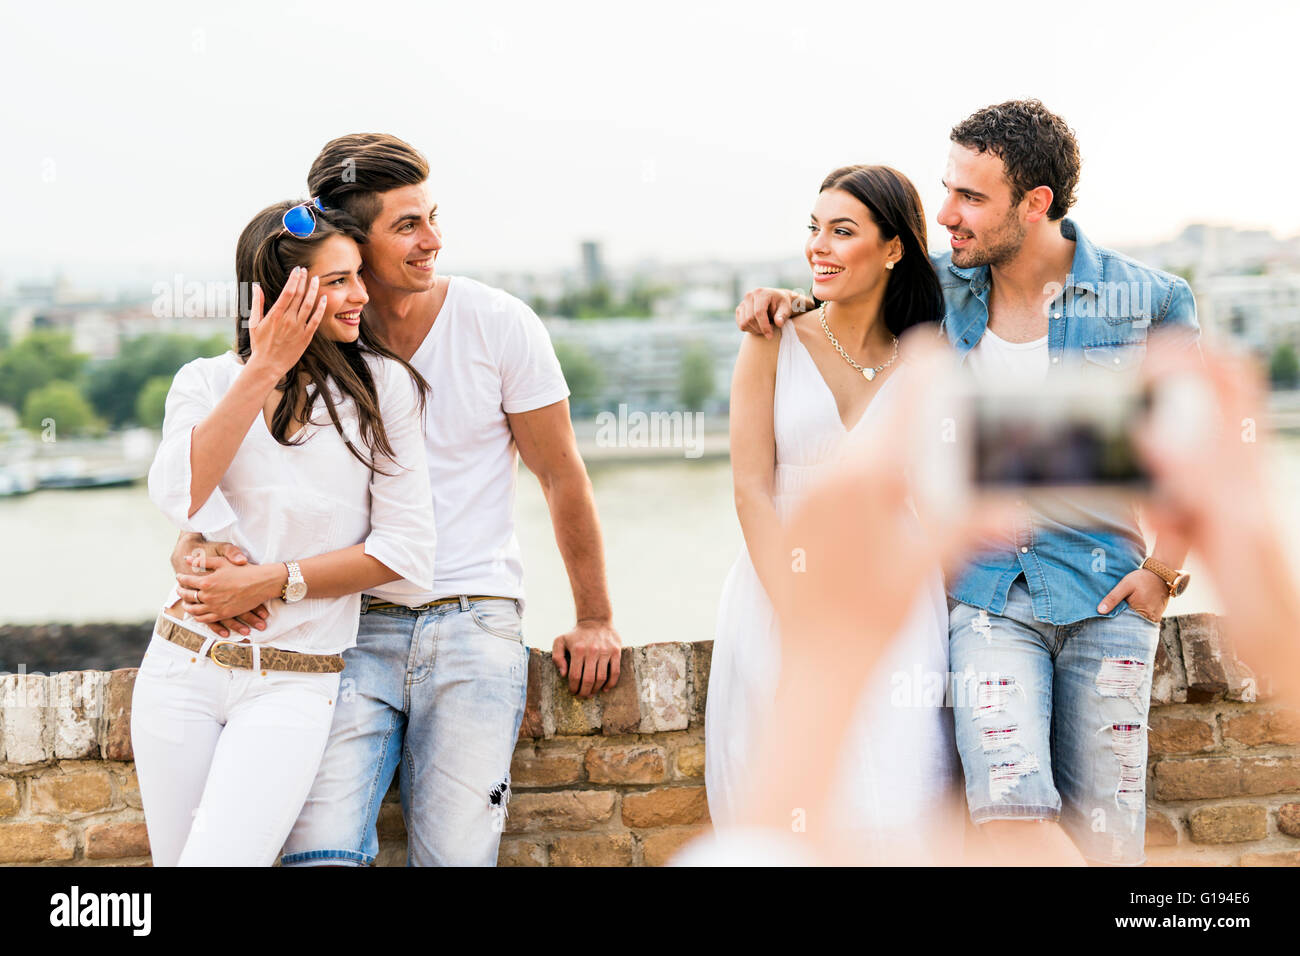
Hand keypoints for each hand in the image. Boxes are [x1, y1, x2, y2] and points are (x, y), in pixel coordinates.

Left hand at [176, 562, 282, 624]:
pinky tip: (197, 613)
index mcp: (207, 582)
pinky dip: (197, 616)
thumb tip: (186, 558)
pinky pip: (204, 619)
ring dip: (187, 606)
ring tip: (185, 602)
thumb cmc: (243, 570)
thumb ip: (202, 561)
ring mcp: (215, 607)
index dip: (181, 578)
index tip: (179, 576)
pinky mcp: (223, 614)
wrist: (261, 583)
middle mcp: (208, 596)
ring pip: (193, 610)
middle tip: (179, 588)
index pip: (186, 580)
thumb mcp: (222, 562)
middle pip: (187, 596)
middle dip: (181, 591)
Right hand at [247, 267, 326, 377]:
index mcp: (275, 315)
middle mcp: (288, 320)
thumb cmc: (260, 345)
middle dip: (303, 281)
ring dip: (313, 291)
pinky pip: (315, 320)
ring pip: (308, 305)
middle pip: (298, 296)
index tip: (297, 270)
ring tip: (315, 280)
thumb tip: (256, 286)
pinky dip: (321, 309)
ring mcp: (298, 328)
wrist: (268, 365)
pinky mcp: (306, 337)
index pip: (287, 292)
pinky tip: (324, 299)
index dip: (294, 279)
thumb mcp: (254, 323)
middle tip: (306, 270)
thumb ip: (257, 304)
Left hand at [552, 619, 621, 696]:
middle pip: (589, 679)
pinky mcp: (616, 652)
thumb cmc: (576, 634)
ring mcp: (605, 652)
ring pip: (601, 678)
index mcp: (578, 650)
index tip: (573, 692)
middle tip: (582, 696)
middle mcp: (592, 651)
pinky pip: (615, 672)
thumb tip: (564, 674)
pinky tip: (604, 688)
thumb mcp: (560, 641)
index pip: (575, 675)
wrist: (596, 620)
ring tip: (591, 693)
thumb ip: (557, 657)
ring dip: (596, 689)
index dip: (574, 687)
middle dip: (585, 692)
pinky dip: (610, 683)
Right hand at [735, 287, 799, 338]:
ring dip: (755, 330)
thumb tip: (779, 323)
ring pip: (744, 323)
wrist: (776, 300)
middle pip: (750, 318)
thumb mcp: (786, 308)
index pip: (759, 312)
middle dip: (760, 329)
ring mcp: (743, 303)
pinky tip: (759, 328)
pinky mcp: (739, 310)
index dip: (764, 326)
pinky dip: (749, 329)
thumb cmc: (782, 304)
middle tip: (770, 333)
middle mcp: (749, 296)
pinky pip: (741, 324)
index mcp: (761, 293)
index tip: (770, 336)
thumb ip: (782, 315)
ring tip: (765, 329)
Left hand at [775, 333, 1014, 682]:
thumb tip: (1019, 509)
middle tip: (940, 395)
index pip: (897, 407)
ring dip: (883, 441)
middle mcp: (824, 478)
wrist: (812, 666)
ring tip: (916, 450)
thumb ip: (969, 530)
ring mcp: (803, 492)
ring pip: (851, 447)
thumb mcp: (927, 571)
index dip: (918, 372)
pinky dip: (859, 467)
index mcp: (862, 482)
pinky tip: (883, 487)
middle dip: (908, 410)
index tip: (933, 344)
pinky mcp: (790, 509)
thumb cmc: (873, 626)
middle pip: (876, 424)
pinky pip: (829, 470)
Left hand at [1097, 568, 1169, 622]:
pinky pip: (1145, 620)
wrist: (1160, 574)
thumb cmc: (1141, 579)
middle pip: (1132, 624)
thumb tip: (1100, 611)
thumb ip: (1113, 598)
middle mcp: (1149, 617)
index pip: (1124, 623)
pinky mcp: (1158, 616)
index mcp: (1140, 611)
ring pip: (1138, 622)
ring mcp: (1155, 617)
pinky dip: (1139, 616)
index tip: (1107, 619)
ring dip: (1132, 619)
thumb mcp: (1125, 585)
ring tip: (1126, 611)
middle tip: (1116, 614)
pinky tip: (1134, 609)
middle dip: (1123, 621)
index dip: (1115, 621)